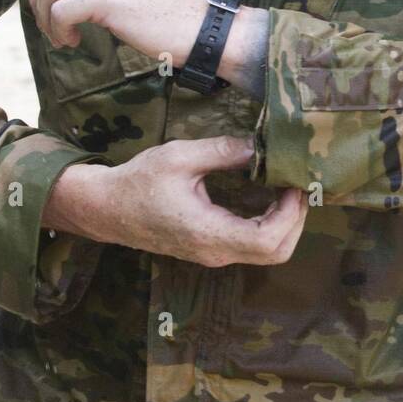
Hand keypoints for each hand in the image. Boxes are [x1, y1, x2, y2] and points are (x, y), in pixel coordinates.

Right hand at [44, 137, 306, 267]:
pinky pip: (251, 245)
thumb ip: (222, 151)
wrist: (106, 208)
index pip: (269, 240)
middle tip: (296, 183)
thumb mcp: (180, 156)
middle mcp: (215, 252)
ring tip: (286, 186)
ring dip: (286, 222)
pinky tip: (269, 195)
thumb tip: (259, 146)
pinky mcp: (210, 249)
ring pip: (267, 252)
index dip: (291, 214)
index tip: (293, 182)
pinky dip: (270, 224)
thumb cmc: (138, 181)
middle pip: (277, 252)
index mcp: (208, 233)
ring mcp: (213, 255)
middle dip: (296, 219)